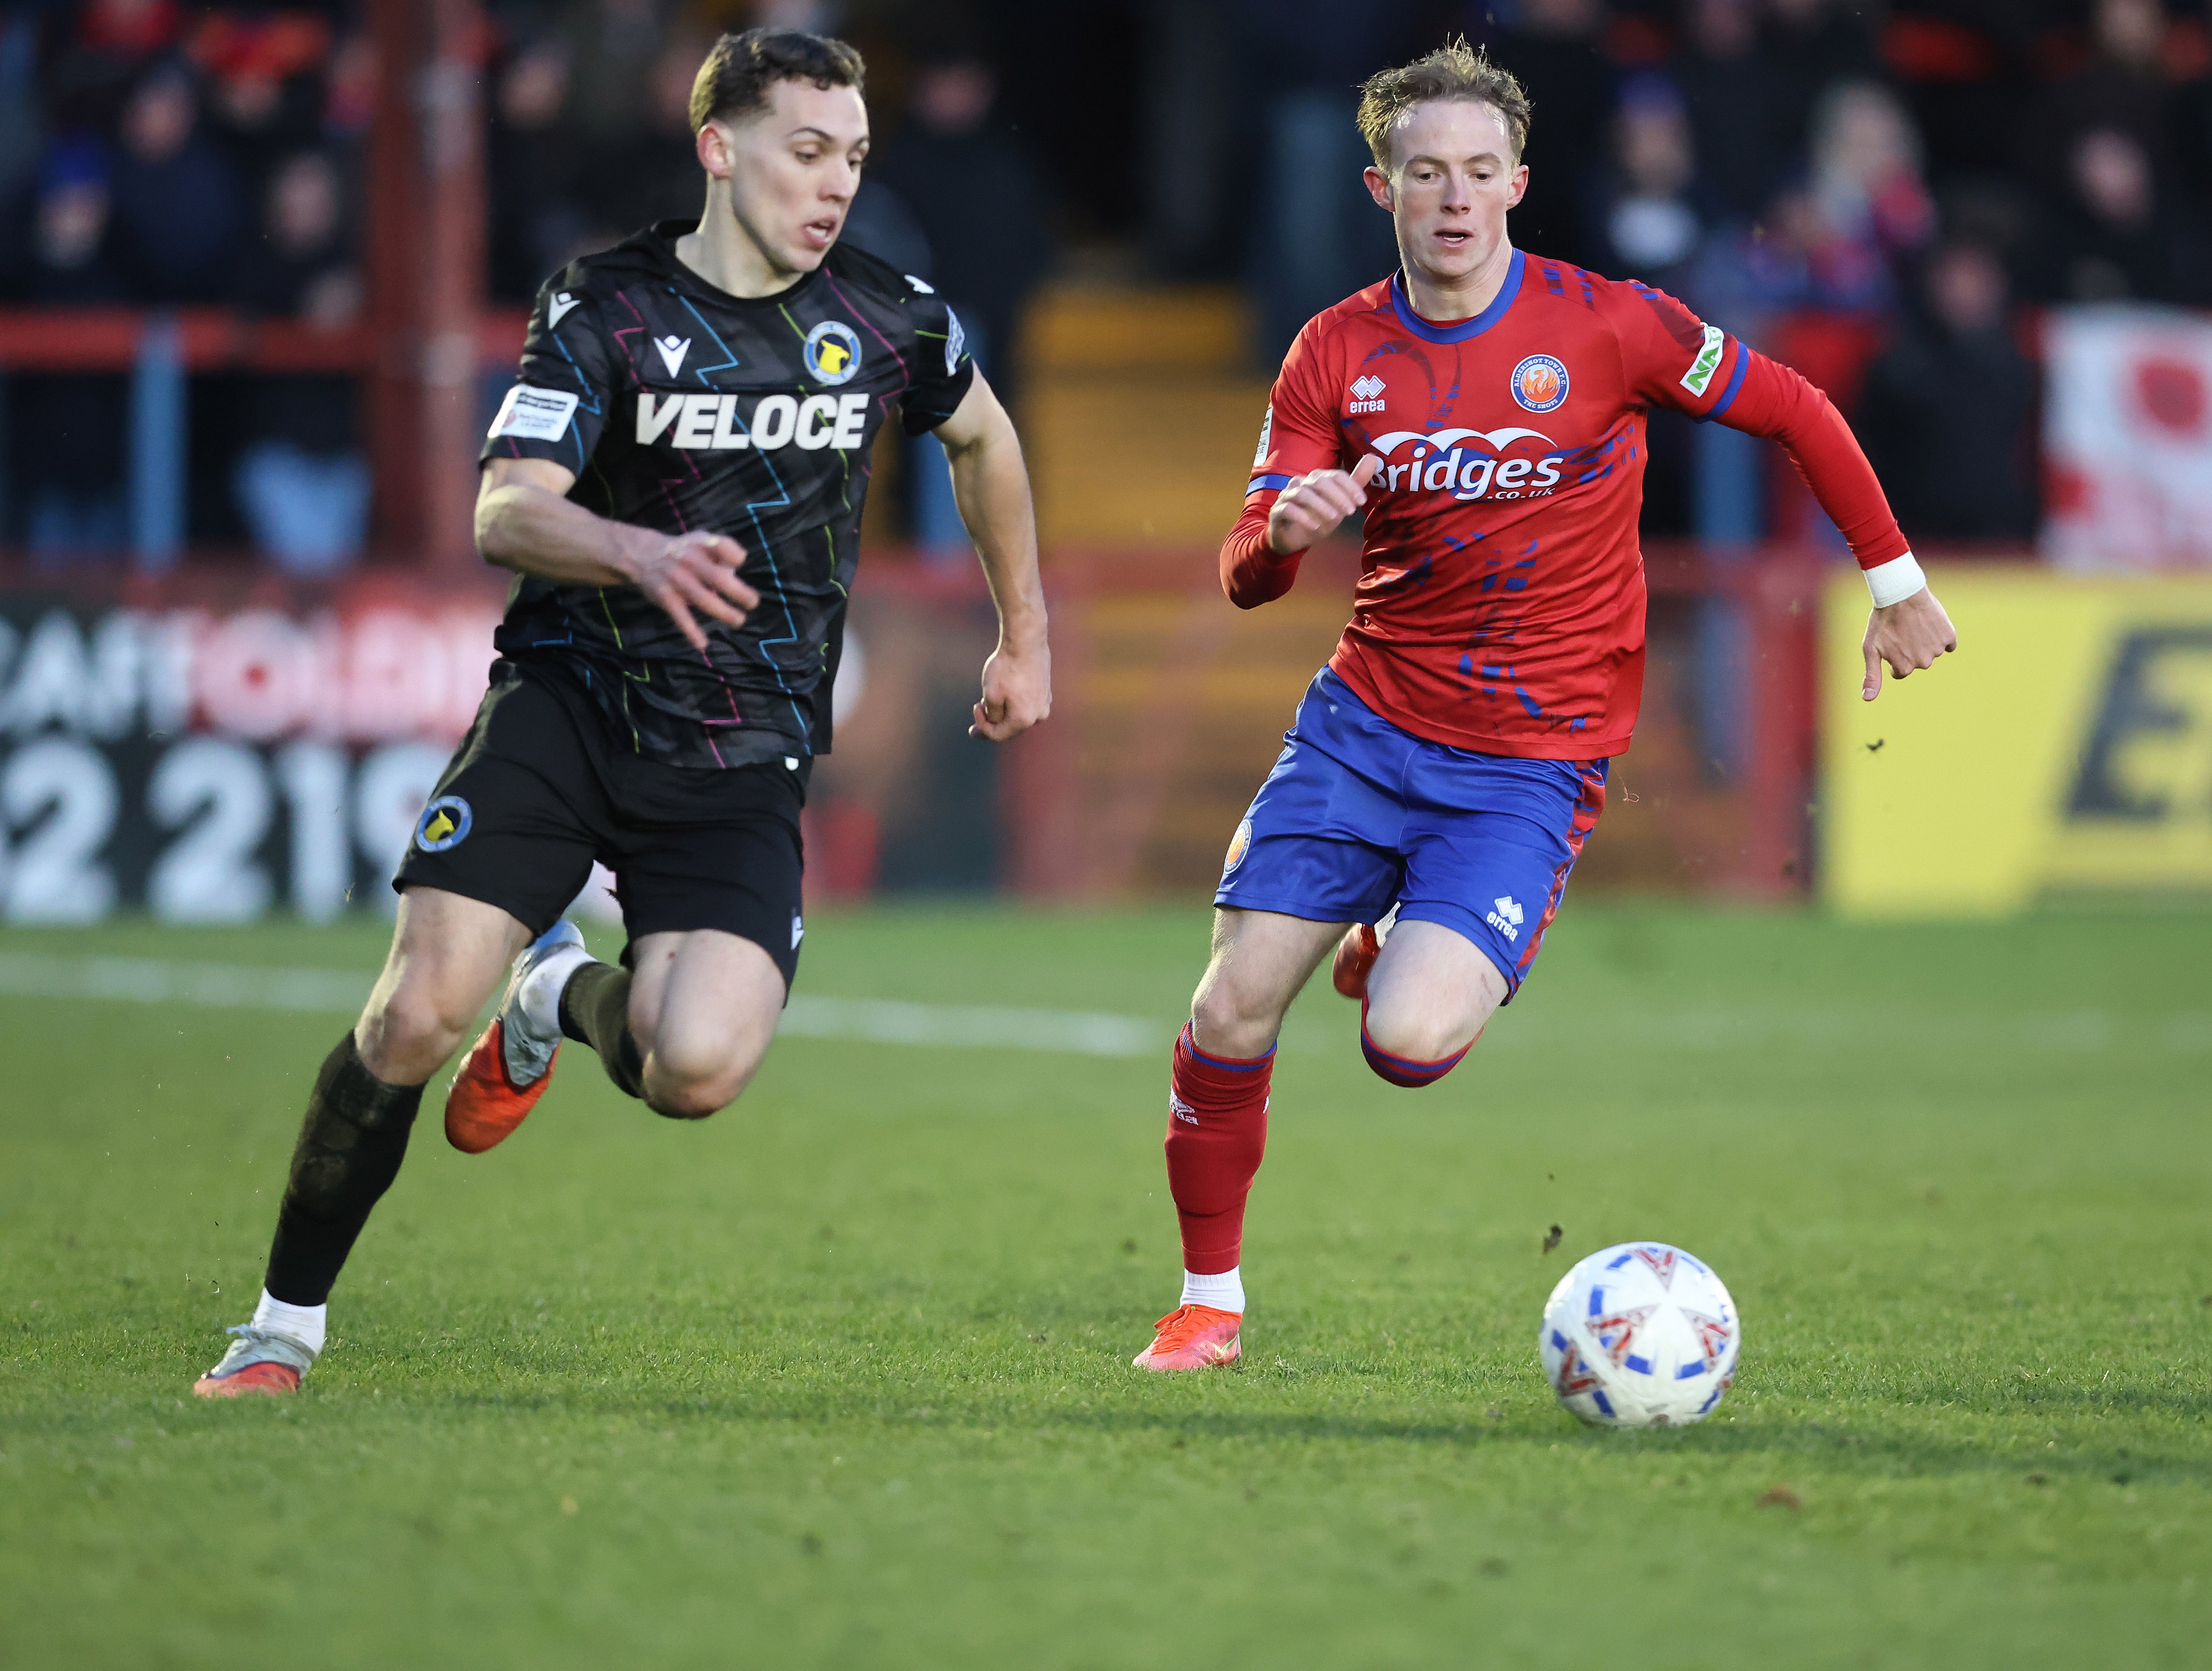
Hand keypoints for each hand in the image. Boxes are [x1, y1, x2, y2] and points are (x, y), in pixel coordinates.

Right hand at [616, 530, 759, 654]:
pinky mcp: (666, 598)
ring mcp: (677, 581)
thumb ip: (721, 549)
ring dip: (724, 612)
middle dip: (739, 592)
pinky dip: (691, 631)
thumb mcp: (700, 540)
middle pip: (718, 577)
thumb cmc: (682, 550)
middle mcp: (689, 562)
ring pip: (703, 599)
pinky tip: (702, 644)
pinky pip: (680, 617)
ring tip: (739, 620)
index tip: (740, 564)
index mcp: (701, 546)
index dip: (735, 555)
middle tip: (753, 603)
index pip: (721, 546)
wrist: (641, 555)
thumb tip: (737, 567)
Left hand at [970, 636, 1050, 740]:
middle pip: (1010, 726)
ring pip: (1019, 714)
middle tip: (977, 710)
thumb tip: (995, 721)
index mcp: (1024, 720)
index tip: (974, 706)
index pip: (998, 734)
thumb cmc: (1006, 668)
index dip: (981, 726)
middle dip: (993, 720)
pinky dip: (1014, 701)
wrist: (1026, 642)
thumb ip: (992, 715)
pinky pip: (1027, 702)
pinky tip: (1007, 690)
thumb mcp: (991, 695)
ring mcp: (1045, 703)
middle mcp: (1039, 715)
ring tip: (991, 698)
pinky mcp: (1046, 690)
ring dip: (1004, 710)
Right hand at [1266, 454, 1381, 554]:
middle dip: (1338, 496)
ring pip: (1303, 493)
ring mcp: (1287, 495)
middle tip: (1350, 512)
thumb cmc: (1318, 516)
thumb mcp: (1340, 502)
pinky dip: (1302, 516)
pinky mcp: (1277, 510)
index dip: (1350, 486)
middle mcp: (1301, 482)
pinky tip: (1314, 526)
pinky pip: (1288, 508)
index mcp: (1317, 479)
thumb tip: (1373, 457)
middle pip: (1320, 481)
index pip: (1335, 475)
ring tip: (1334, 519)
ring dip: (1321, 505)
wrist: (1292, 537)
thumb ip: (1355, 482)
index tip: (1361, 502)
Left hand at [1861, 587, 1956, 700]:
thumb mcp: (1870, 649)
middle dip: (1909, 650)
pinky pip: (1948, 643)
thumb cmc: (1882, 622)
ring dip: (1924, 641)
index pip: (1900, 671)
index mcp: (1904, 668)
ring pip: (1932, 651)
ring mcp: (1937, 649)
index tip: (1891, 641)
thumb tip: (1867, 699)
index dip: (1894, 656)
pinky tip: (1929, 624)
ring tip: (1914, 626)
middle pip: (1917, 662)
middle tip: (1902, 631)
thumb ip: (1871, 676)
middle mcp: (1922, 663)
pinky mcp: (1949, 635)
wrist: (1901, 594)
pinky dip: (1941, 635)